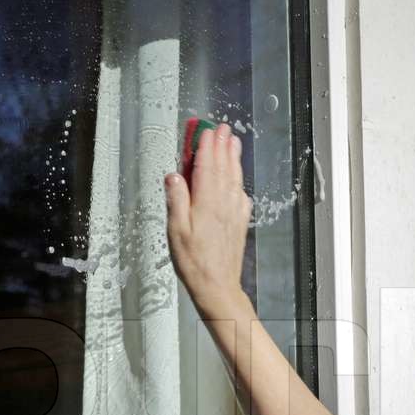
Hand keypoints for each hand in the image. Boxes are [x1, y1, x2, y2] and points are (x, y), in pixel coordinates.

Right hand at [164, 122, 250, 314]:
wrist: (217, 286)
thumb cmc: (194, 262)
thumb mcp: (176, 231)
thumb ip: (176, 200)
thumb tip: (174, 176)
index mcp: (206, 202)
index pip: (207, 166)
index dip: (207, 146)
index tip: (206, 130)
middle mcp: (224, 203)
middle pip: (224, 168)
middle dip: (223, 146)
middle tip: (224, 129)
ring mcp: (235, 212)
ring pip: (235, 178)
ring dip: (233, 158)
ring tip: (234, 142)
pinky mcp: (240, 222)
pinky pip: (241, 195)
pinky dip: (239, 181)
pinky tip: (238, 180)